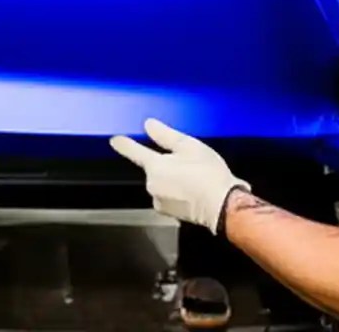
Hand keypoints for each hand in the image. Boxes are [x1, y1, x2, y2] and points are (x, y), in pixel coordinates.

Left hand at [110, 118, 248, 233]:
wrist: (223, 206)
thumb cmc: (208, 175)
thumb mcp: (189, 146)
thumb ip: (165, 135)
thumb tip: (149, 125)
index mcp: (155, 166)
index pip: (134, 151)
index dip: (124, 144)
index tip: (115, 140)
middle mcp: (152, 184)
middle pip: (154, 169)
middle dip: (168, 165)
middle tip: (190, 163)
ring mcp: (159, 200)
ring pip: (163, 183)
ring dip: (174, 179)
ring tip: (196, 178)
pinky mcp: (170, 213)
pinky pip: (170, 197)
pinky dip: (179, 193)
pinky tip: (195, 191)